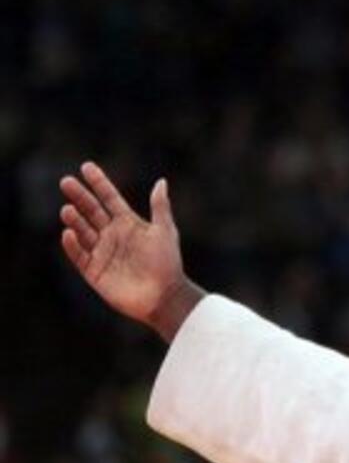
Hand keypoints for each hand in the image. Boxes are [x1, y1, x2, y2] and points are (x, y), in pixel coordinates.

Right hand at [59, 162, 201, 337]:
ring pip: (82, 231)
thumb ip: (160, 207)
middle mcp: (112, 236)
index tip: (86, 167)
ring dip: (74, 220)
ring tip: (68, 209)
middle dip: (79, 197)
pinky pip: (79, 256)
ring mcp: (102, 253)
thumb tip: (161, 182)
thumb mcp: (165, 232)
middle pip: (91, 211)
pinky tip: (69, 234)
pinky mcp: (94, 271)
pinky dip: (73, 245)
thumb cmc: (168, 263)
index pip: (109, 199)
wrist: (165, 296)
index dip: (99, 183)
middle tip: (66, 182)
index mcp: (128, 223)